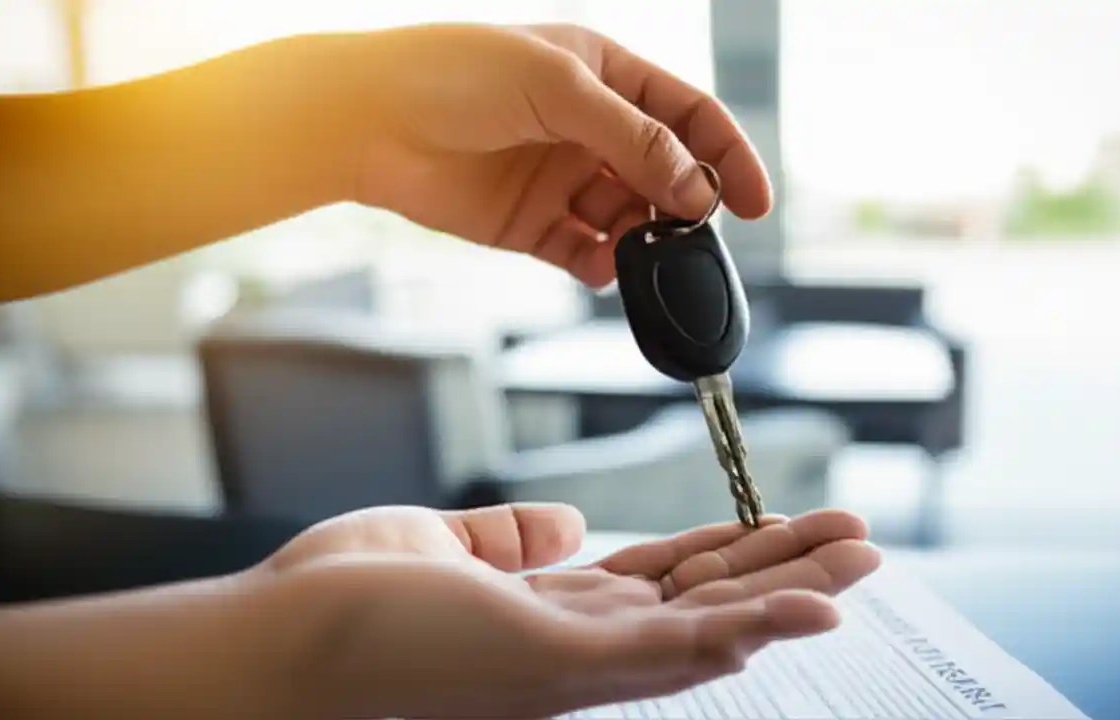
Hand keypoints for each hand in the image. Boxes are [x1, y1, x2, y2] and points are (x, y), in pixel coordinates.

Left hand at [257, 503, 877, 718]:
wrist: (277, 641)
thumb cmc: (339, 602)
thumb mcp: (442, 543)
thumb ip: (508, 536)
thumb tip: (565, 524)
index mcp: (550, 612)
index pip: (664, 580)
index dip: (730, 554)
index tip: (782, 527)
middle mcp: (576, 646)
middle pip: (705, 602)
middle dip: (785, 574)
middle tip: (860, 544)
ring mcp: (575, 663)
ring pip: (710, 628)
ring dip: (790, 600)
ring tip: (860, 566)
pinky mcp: (562, 664)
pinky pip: (673, 647)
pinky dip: (746, 630)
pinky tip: (803, 613)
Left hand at [341, 23, 771, 287]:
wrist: (366, 121)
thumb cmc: (455, 75)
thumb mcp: (560, 88)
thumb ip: (635, 140)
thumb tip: (697, 190)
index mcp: (604, 73)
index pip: (687, 114)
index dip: (726, 155)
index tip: (754, 203)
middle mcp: (588, 127)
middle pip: (664, 174)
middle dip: (683, 206)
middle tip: (689, 234)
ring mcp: (561, 177)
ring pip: (628, 219)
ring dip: (643, 240)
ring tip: (639, 252)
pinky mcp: (531, 224)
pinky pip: (584, 251)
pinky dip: (601, 265)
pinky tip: (601, 267)